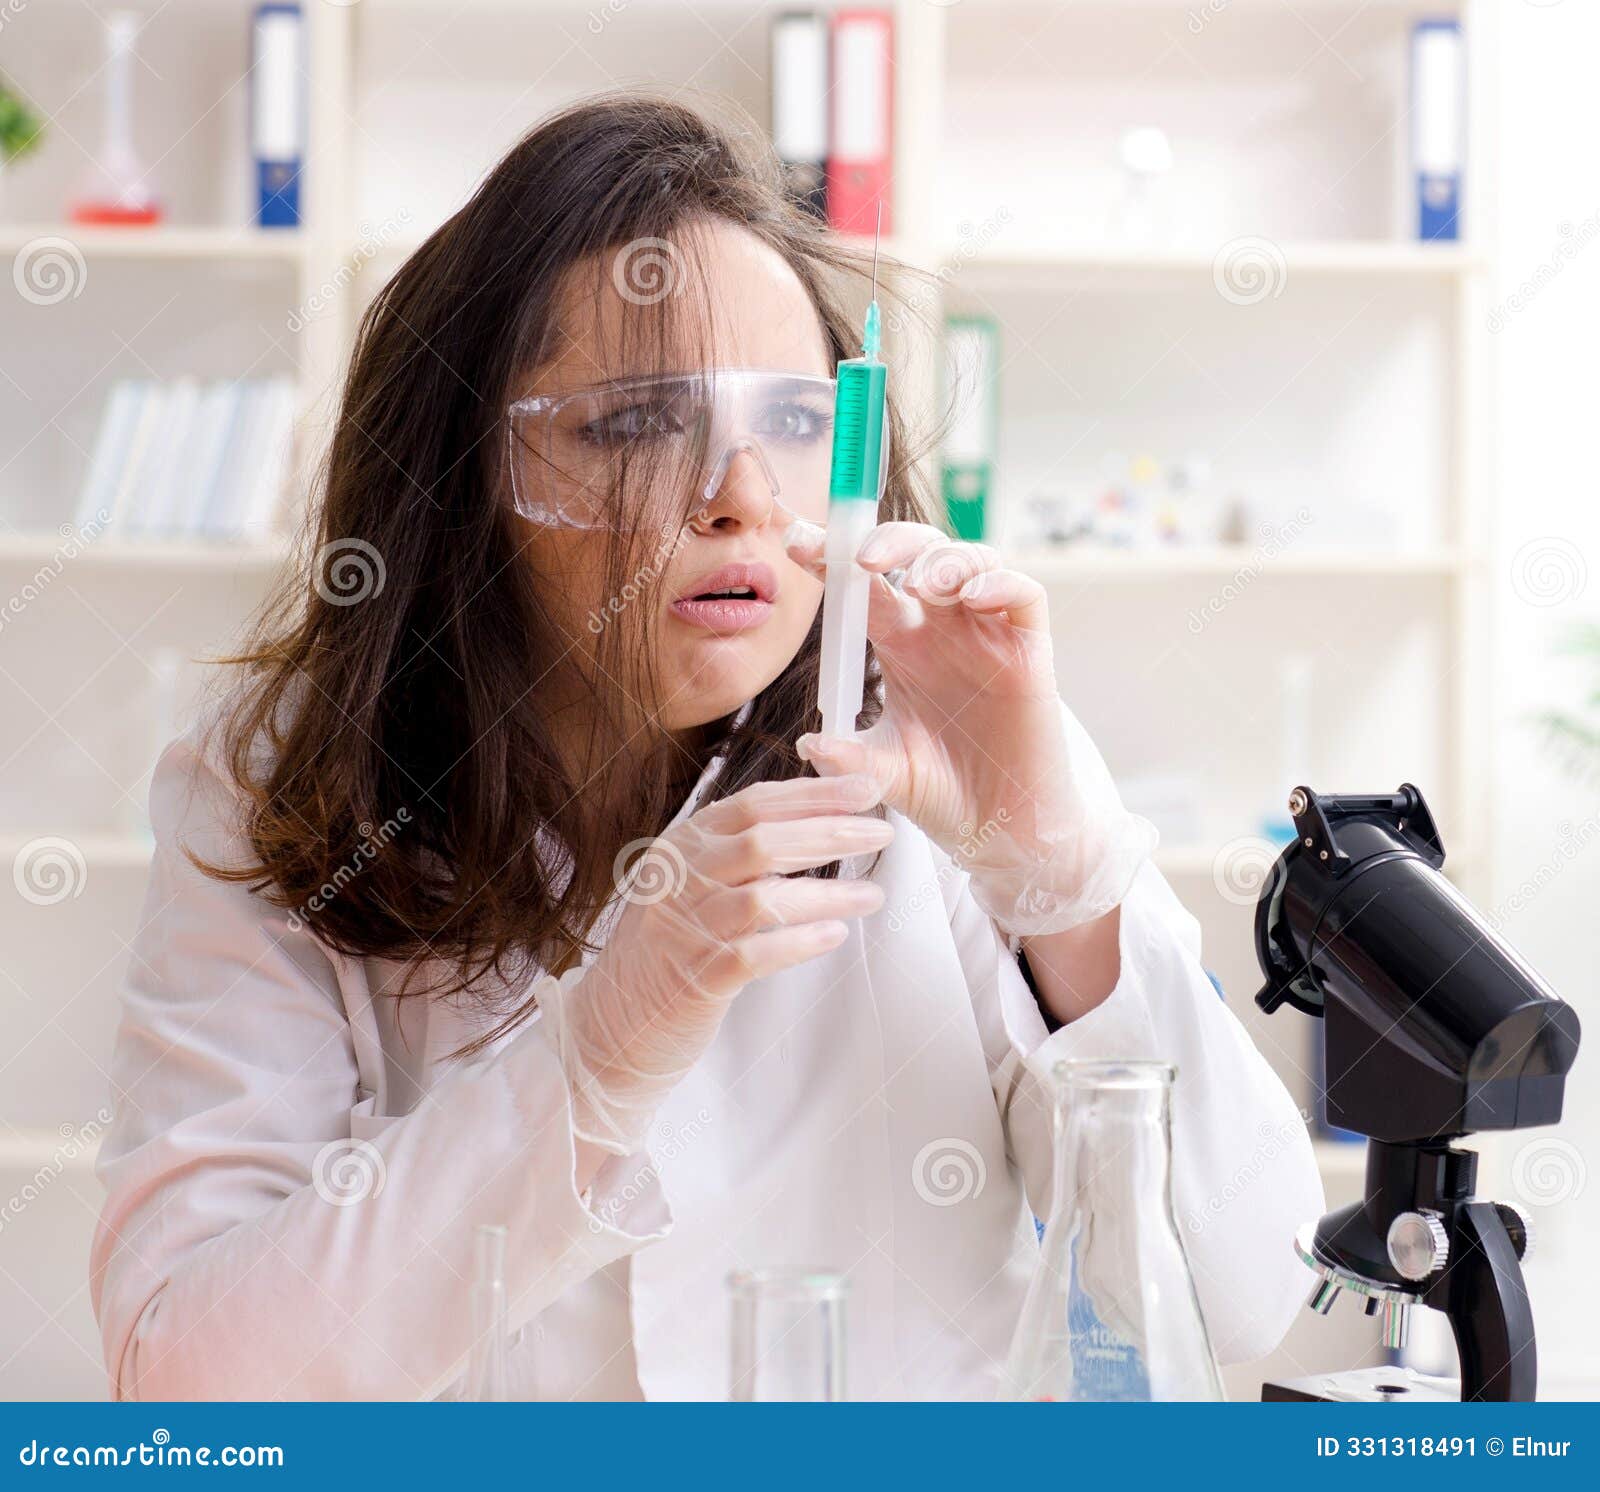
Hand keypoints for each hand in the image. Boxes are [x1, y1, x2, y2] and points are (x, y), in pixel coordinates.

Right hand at [538, 773, 892, 1153]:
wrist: (611, 1025)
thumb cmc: (663, 950)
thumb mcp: (687, 884)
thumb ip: (732, 852)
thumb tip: (810, 822)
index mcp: (682, 845)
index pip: (753, 804)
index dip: (813, 793)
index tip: (864, 788)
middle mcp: (680, 878)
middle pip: (764, 841)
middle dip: (830, 832)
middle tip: (881, 833)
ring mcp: (686, 928)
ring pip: (765, 897)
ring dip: (828, 893)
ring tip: (873, 895)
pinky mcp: (696, 978)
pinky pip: (756, 953)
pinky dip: (800, 942)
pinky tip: (836, 935)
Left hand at [784, 520, 1153, 936]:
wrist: (999, 827)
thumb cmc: (941, 792)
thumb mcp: (882, 773)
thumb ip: (848, 757)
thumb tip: (808, 742)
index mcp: (898, 644)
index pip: (862, 584)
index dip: (831, 556)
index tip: (797, 544)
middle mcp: (941, 628)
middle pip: (918, 552)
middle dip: (890, 540)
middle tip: (863, 558)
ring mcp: (987, 633)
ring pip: (972, 561)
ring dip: (943, 559)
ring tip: (921, 583)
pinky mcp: (1030, 650)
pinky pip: (1023, 595)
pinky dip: (1000, 584)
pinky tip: (974, 598)